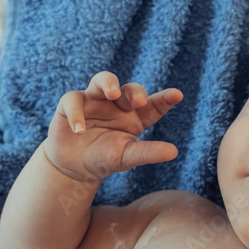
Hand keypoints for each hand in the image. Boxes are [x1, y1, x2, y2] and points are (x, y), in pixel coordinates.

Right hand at [44, 71, 182, 183]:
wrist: (74, 167)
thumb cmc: (104, 159)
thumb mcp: (126, 158)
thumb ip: (147, 153)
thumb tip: (174, 152)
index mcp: (136, 116)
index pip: (154, 105)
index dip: (165, 99)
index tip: (177, 95)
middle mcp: (117, 105)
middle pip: (129, 89)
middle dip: (134, 92)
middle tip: (138, 101)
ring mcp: (94, 101)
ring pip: (102, 80)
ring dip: (108, 83)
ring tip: (112, 94)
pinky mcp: (71, 105)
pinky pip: (72, 100)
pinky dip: (76, 113)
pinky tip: (79, 130)